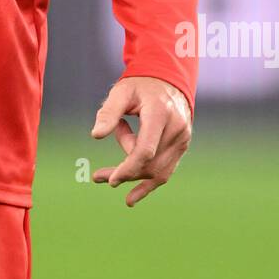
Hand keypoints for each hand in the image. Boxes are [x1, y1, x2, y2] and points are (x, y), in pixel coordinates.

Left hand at [90, 76, 191, 206]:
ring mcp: (182, 138)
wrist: (168, 81)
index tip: (111, 180)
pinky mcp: (182, 146)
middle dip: (124, 171)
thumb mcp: (121, 92)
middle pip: (149, 162)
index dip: (128, 167)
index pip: (146, 149)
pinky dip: (149, 184)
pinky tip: (132, 197)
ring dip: (132, 175)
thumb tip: (96, 135)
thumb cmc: (140, 86)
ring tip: (106, 177)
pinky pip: (166, 170)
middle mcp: (176, 128)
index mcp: (160, 113)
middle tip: (97, 177)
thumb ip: (108, 112)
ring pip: (157, 169)